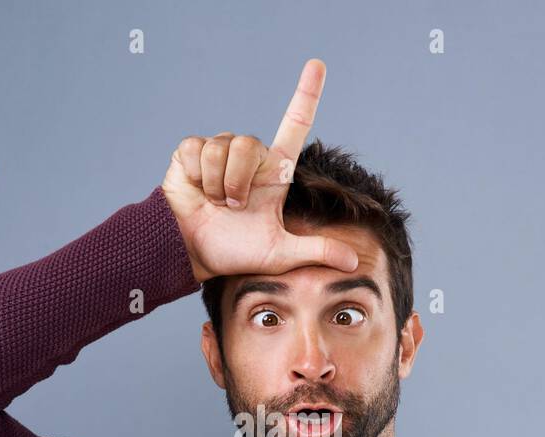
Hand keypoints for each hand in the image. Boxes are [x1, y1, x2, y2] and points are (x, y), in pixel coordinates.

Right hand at [161, 58, 359, 283]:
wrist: (192, 254)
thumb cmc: (235, 252)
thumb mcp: (280, 254)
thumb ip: (316, 252)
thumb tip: (355, 263)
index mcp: (273, 172)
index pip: (295, 125)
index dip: (306, 94)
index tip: (317, 65)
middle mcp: (249, 157)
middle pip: (249, 144)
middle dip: (239, 181)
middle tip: (233, 207)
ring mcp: (219, 152)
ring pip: (223, 147)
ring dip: (218, 183)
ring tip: (215, 203)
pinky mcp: (190, 152)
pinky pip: (197, 150)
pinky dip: (197, 177)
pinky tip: (195, 192)